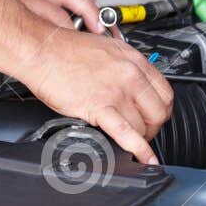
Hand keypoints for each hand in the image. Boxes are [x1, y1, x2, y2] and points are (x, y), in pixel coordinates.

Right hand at [17, 27, 174, 164]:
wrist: (41, 49)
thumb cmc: (64, 48)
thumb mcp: (105, 47)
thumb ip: (122, 66)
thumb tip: (130, 84)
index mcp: (131, 58)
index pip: (164, 91)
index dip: (161, 109)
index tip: (154, 115)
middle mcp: (129, 74)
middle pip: (158, 111)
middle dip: (154, 127)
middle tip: (144, 131)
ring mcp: (116, 91)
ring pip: (143, 125)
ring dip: (140, 138)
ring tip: (132, 142)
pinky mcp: (99, 106)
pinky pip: (126, 133)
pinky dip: (139, 149)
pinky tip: (144, 157)